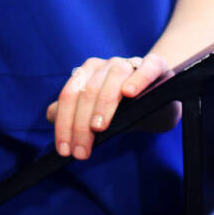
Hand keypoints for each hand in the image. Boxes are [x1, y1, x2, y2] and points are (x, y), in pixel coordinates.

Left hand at [46, 53, 179, 159]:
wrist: (162, 96)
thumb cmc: (128, 107)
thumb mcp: (100, 114)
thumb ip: (75, 113)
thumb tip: (51, 115)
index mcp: (89, 72)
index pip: (69, 95)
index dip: (64, 123)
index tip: (65, 150)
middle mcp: (107, 65)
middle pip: (88, 90)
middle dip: (81, 124)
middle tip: (82, 151)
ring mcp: (131, 62)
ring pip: (113, 77)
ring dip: (103, 103)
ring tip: (98, 127)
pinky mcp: (155, 64)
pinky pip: (146, 67)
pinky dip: (137, 78)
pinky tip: (129, 93)